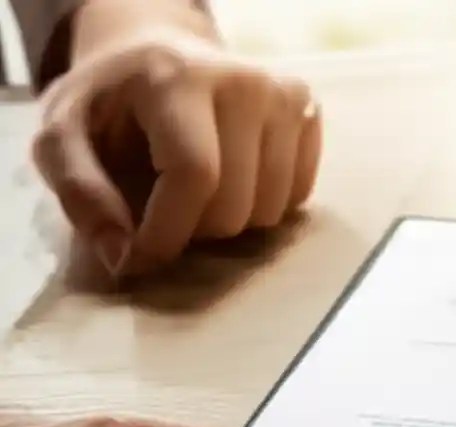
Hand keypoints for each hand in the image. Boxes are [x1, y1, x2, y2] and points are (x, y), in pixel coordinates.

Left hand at [32, 0, 322, 278]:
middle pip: (235, 205)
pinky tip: (235, 177)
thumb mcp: (61, 136)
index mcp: (178, 78)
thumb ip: (80, 193)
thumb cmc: (110, 101)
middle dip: (194, 230)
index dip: (168, 233)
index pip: (195, 175)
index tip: (139, 259)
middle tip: (165, 208)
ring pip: (271, 211)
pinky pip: (297, 198)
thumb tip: (124, 257)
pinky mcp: (307, 110)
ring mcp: (285, 96)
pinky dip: (262, 205)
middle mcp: (244, 82)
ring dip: (229, 221)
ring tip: (199, 192)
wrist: (158, 52)